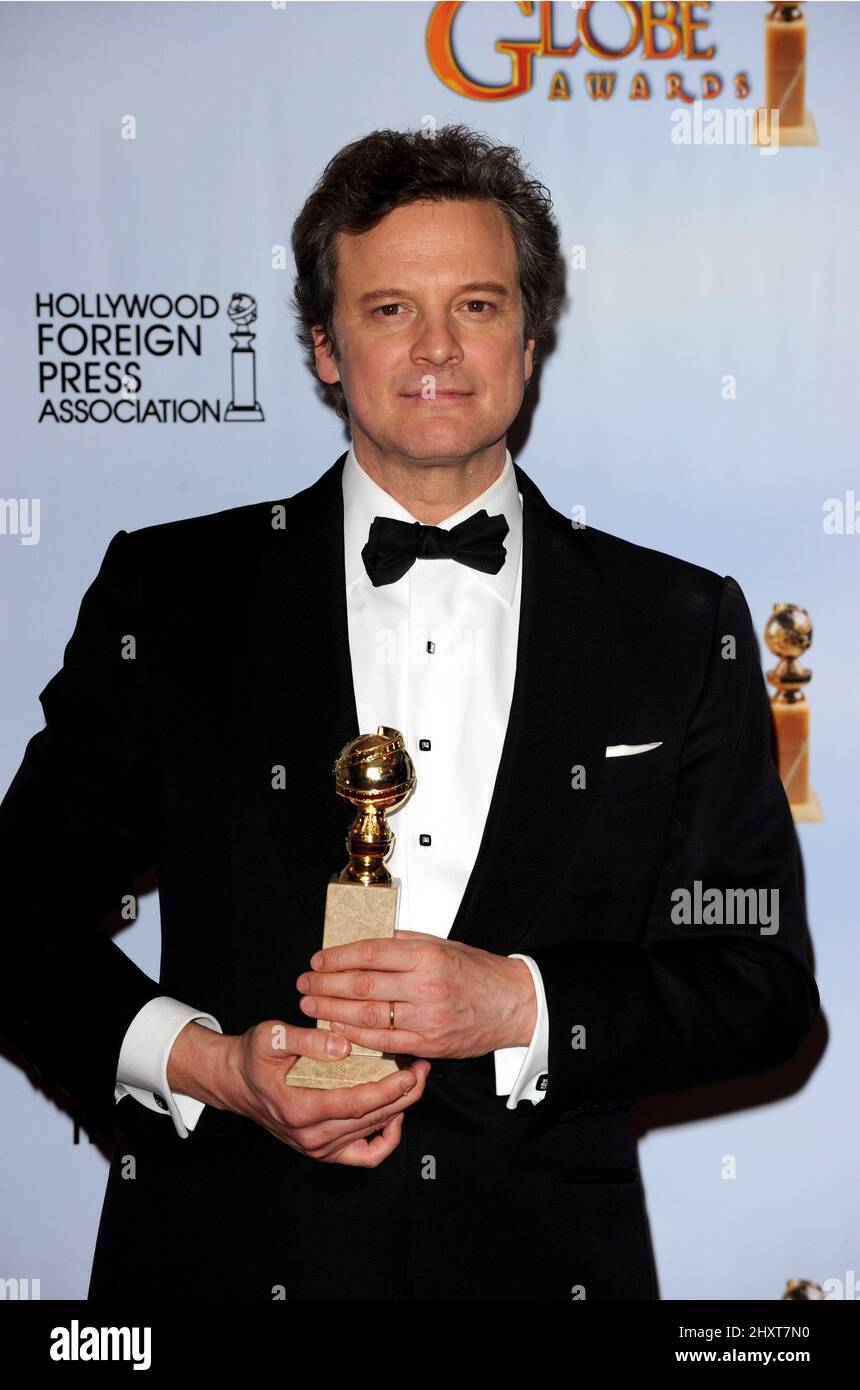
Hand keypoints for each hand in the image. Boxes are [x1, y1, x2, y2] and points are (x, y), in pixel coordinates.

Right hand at [167, 1018, 430, 1166]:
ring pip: (372, 1134)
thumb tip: (345, 1047)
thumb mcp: (273, 1037)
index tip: (412, 1072)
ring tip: (412, 1082)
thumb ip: (309, 1041)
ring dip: (398, 1109)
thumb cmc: (254, 1057)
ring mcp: (318, 1148)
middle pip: (372, 1119)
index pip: (357, 1104)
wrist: (236, 1081)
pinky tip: (393, 1115)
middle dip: (404, 1094)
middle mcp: (311, 1136)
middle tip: (421, 1068)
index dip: (390, 1089)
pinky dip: (385, 1139)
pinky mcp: (323, 1151)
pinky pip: (364, 1155)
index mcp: (299, 1110)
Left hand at [295, 931, 536, 1059]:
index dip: (337, 957)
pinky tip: (338, 1028)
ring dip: (332, 1011)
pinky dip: (355, 1035)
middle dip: (325, 985)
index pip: (370, 954)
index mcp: (428, 956)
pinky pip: (383, 1041)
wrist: (514, 1004)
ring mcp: (426, 1018)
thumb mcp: (442, 944)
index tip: (318, 959)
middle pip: (362, 986)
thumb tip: (365, 940)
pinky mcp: (428, 1044)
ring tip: (312, 1006)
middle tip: (305, 983)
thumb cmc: (478, 973)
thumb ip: (403, 943)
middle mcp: (425, 987)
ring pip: (367, 1016)